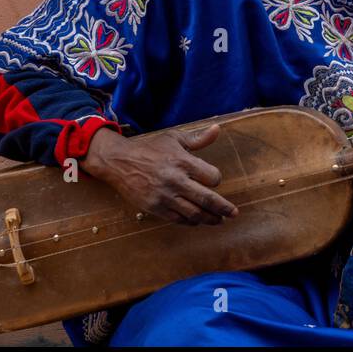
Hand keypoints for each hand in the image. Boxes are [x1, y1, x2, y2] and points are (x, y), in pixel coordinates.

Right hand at [80, 124, 238, 225]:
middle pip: (207, 199)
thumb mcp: (174, 138)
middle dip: (223, 208)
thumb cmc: (150, 149)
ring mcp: (164, 196)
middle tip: (233, 213)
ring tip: (218, 220)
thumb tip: (218, 129)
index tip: (214, 180)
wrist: (119, 162)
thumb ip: (198, 138)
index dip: (216, 179)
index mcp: (182, 161)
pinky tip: (198, 221)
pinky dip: (191, 222)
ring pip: (194, 213)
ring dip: (209, 219)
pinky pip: (178, 219)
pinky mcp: (155, 208)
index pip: (211, 177)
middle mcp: (175, 180)